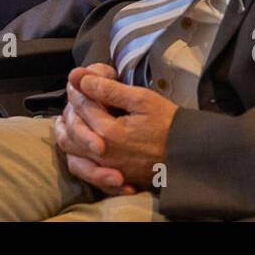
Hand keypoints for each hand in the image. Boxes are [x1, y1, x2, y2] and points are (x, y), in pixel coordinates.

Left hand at [52, 64, 176, 194]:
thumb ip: (109, 90)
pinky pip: (83, 169)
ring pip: (71, 152)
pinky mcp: (110, 177)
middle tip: (75, 96)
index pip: (81, 106)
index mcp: (107, 132)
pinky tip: (78, 143)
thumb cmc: (167, 124)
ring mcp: (105, 168)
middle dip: (69, 110)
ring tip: (69, 118)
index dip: (78, 88)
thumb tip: (82, 79)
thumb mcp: (142, 99)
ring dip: (67, 133)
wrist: (187, 155)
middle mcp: (101, 154)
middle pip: (69, 131)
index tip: (78, 77)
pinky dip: (75, 155)